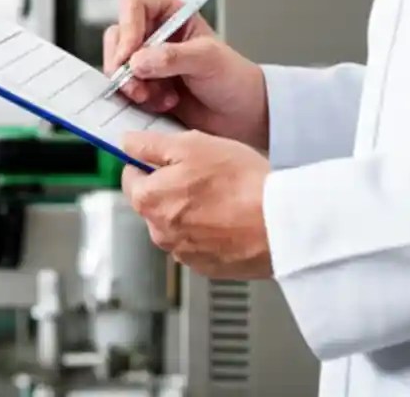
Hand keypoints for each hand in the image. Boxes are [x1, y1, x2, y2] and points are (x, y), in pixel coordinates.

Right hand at [104, 0, 269, 150]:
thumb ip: (172, 57)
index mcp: (170, 14)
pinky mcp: (144, 86)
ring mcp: (146, 62)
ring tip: (158, 97)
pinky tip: (163, 104)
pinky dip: (138, 100)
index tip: (131, 56)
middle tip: (138, 85)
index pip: (133, 7)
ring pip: (116, 65)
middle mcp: (153, 34)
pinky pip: (123, 89)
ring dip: (132, 85)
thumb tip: (138, 61)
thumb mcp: (207, 59)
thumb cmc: (232, 77)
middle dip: (123, 64)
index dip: (128, 30)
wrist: (240, 113)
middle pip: (117, 37)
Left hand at [121, 129, 271, 279]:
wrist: (281, 223)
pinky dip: (209, 231)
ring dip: (191, 211)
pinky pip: (199, 243)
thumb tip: (127, 144)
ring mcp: (183, 253)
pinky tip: (230, 218)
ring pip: (177, 224)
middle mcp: (159, 232)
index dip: (149, 162)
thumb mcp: (191, 145)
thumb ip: (150, 145)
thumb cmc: (240, 182)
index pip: (131, 177)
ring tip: (223, 197)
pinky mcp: (207, 266)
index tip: (167, 157)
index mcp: (149, 200)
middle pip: (154, 202)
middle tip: (205, 174)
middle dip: (172, 187)